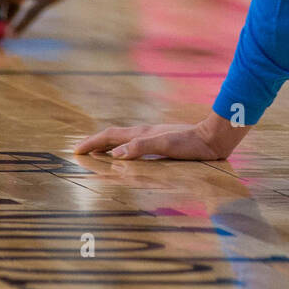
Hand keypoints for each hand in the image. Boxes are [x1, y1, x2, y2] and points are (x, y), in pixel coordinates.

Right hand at [75, 113, 247, 159]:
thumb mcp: (165, 146)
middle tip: (81, 150)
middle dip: (96, 143)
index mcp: (142, 133)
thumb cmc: (191, 144)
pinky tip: (130, 156)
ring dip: (109, 145)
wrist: (213, 138)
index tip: (75, 150)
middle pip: (115, 136)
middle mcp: (146, 133)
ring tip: (99, 153)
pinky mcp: (164, 142)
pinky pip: (136, 145)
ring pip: (125, 140)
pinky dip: (124, 149)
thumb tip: (114, 155)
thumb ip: (140, 148)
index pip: (110, 136)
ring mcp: (155, 136)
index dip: (92, 143)